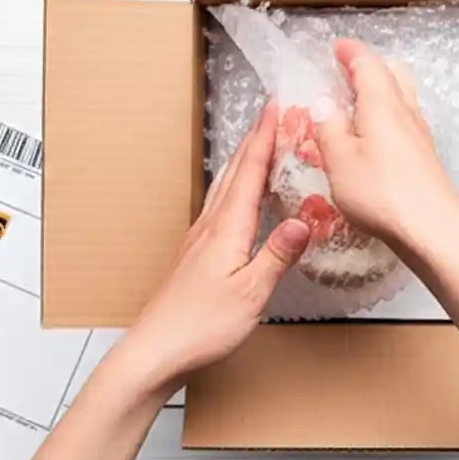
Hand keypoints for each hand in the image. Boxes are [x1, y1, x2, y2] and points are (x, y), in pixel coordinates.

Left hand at [110, 103, 310, 391]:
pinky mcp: (197, 256)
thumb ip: (277, 255)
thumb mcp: (250, 293)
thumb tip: (303, 220)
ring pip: (225, 189)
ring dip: (244, 163)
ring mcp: (200, 240)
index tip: (277, 108)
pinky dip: (236, 190)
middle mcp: (210, 227)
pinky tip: (240, 200)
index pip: (249, 173)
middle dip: (255, 141)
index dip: (265, 139)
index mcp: (226, 230)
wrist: (155, 352)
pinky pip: (220, 209)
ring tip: (259, 145)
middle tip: (272, 115)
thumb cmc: (199, 327)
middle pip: (235, 174)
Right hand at [313, 39, 458, 253]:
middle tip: (346, 70)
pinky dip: (387, 116)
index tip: (335, 47)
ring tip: (355, 102)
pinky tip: (374, 137)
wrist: (433, 230)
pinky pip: (405, 122)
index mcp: (382, 104)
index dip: (351, 52)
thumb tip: (322, 101)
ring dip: (380, 91)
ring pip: (402, 98)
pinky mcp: (424, 158)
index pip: (368, 64)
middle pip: (394, 74)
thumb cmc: (382, 193)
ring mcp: (419, 136)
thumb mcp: (340, 160)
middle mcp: (405, 113)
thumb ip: (328, 128)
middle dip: (370, 66)